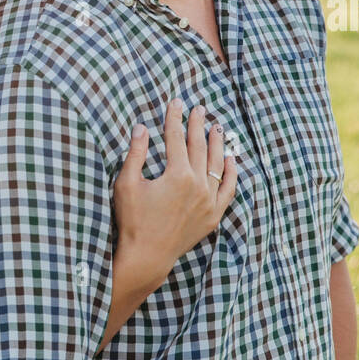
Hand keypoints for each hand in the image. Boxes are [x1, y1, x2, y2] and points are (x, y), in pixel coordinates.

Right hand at [113, 100, 236, 275]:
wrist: (146, 256)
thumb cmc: (132, 221)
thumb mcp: (126, 184)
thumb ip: (135, 154)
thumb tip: (141, 127)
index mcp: (177, 175)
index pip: (176, 138)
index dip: (175, 118)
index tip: (176, 103)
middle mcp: (198, 185)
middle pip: (199, 147)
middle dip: (197, 125)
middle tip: (198, 109)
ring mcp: (208, 201)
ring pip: (217, 165)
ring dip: (217, 144)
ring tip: (217, 128)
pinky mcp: (212, 216)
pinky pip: (228, 190)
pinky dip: (232, 173)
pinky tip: (232, 161)